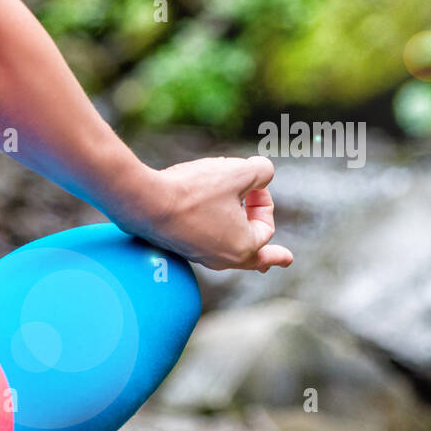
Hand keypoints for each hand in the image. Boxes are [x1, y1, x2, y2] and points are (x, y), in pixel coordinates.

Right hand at [128, 156, 293, 271]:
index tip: (250, 183)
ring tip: (254, 255)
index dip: (263, 201)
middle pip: (253, 257)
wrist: (145, 201)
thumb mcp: (239, 172)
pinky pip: (207, 246)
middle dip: (270, 256)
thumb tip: (263, 173)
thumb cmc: (195, 190)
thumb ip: (262, 171)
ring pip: (228, 251)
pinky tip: (213, 234)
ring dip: (240, 237)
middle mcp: (222, 259)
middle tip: (285, 260)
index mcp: (243, 248)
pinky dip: (217, 235)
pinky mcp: (179, 246)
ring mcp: (199, 255)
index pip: (266, 227)